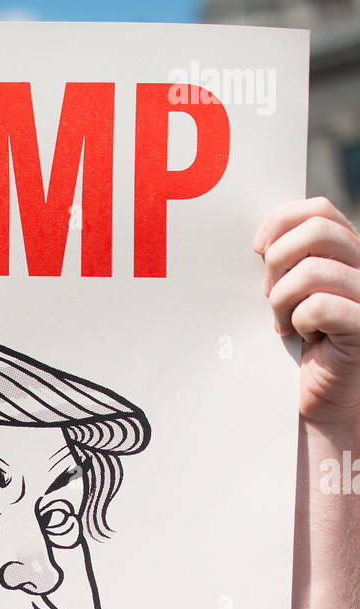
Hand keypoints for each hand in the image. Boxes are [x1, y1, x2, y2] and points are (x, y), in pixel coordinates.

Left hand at [255, 197, 359, 430]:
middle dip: (278, 260)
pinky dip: (300, 321)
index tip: (258, 250)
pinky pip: (319, 306)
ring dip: (283, 299)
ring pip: (313, 270)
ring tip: (284, 322)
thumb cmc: (302, 345)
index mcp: (349, 252)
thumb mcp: (291, 293)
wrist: (322, 398)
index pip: (319, 210)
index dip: (281, 222)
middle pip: (317, 230)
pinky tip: (305, 336)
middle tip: (269, 294)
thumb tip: (262, 240)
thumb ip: (287, 261)